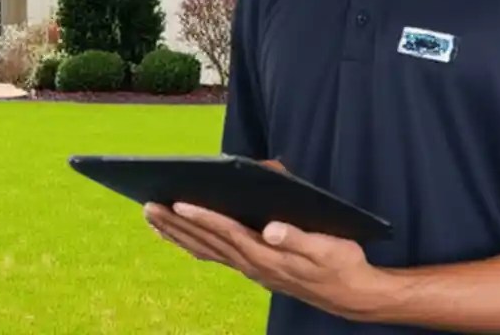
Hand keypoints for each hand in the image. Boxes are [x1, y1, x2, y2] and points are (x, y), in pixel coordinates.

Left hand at [143, 201, 386, 320]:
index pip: (228, 232)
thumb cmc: (342, 264)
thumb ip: (298, 238)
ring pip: (206, 249)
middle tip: (148, 206)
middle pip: (208, 241)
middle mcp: (253, 264)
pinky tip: (178, 236)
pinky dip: (193, 244)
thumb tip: (272, 229)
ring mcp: (250, 269)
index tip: (179, 204)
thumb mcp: (328, 248)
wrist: (351, 295)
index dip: (202, 218)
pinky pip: (215, 256)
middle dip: (177, 224)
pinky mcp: (252, 269)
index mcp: (268, 255)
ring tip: (152, 216)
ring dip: (177, 233)